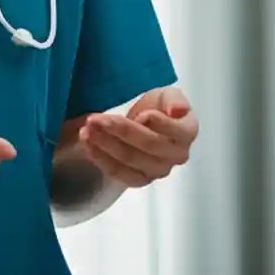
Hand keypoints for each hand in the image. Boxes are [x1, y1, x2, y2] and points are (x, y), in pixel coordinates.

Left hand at [78, 86, 197, 187]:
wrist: (146, 123)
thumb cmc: (159, 106)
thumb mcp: (168, 95)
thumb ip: (175, 100)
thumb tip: (177, 111)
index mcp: (187, 131)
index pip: (174, 130)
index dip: (156, 122)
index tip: (139, 114)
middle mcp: (177, 155)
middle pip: (148, 144)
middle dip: (120, 130)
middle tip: (96, 119)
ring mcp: (158, 170)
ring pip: (130, 159)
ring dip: (105, 144)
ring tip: (87, 130)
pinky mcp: (140, 180)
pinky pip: (119, 173)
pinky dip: (101, 159)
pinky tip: (88, 145)